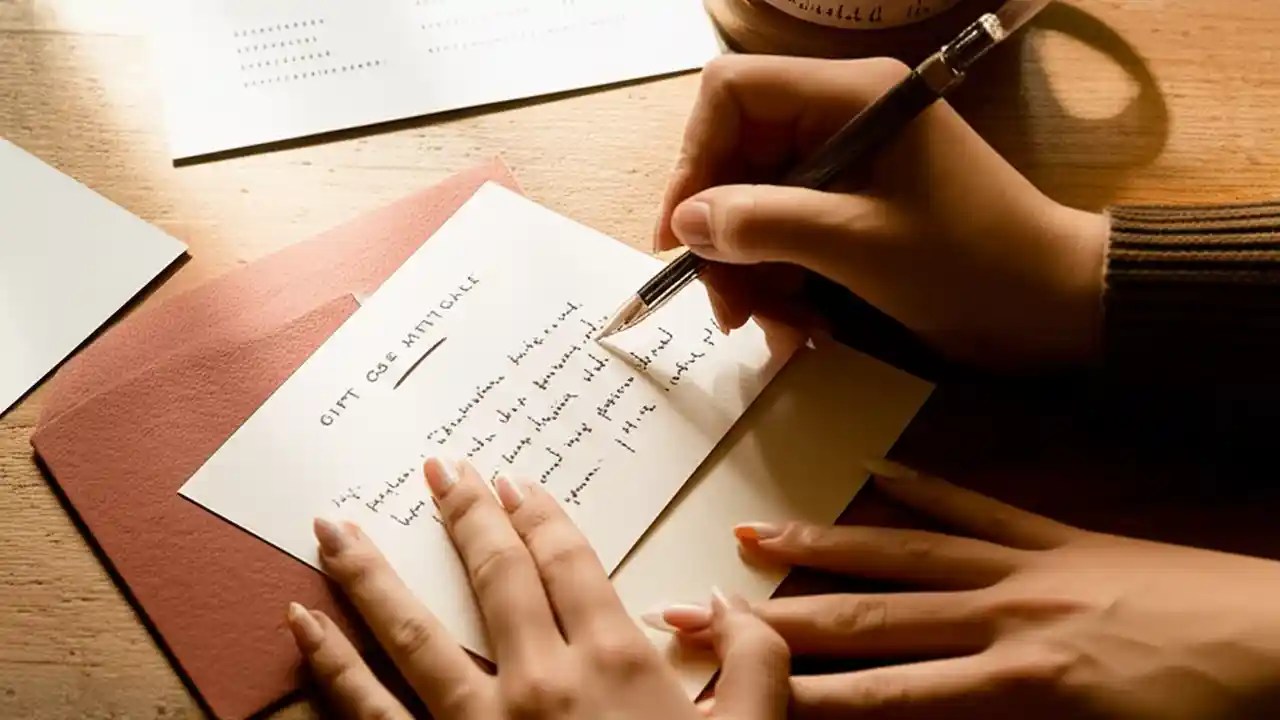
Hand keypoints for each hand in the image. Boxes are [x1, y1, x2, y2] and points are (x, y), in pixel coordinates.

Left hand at [285, 458, 789, 719]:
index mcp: (616, 662)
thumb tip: (714, 597)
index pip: (568, 562)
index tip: (513, 484)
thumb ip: (753, 657)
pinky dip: (330, 664)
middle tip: (441, 470)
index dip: (540, 515)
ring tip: (335, 525)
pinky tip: (303, 623)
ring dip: (371, 572)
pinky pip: (369, 711)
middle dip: (466, 516)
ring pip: (414, 630)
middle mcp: (542, 679)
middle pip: (495, 576)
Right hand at [654, 460, 1279, 718]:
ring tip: (761, 530)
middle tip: (708, 600)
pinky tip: (880, 471)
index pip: (884, 693)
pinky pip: (981, 508)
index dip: (802, 691)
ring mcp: (1030, 568)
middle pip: (871, 619)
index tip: (735, 681)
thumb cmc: (1210, 714)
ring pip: (908, 554)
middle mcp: (1004, 619)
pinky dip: (927, 488)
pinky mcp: (1064, 538)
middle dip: (783, 618)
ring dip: (830, 546)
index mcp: (1017, 685)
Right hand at [655, 55, 1110, 370]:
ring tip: (772, 330)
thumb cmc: (967, 261)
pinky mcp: (855, 210)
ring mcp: (848, 166)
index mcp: (848, 96)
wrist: (1052, 307)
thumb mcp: (856, 244)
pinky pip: (790, 236)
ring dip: (753, 273)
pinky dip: (784, 283)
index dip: (694, 158)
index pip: (732, 93)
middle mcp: (841, 118)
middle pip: (738, 157)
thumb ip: (764, 224)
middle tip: (726, 308)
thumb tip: (686, 223)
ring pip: (758, 206)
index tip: (681, 235)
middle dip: (725, 236)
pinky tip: (799, 330)